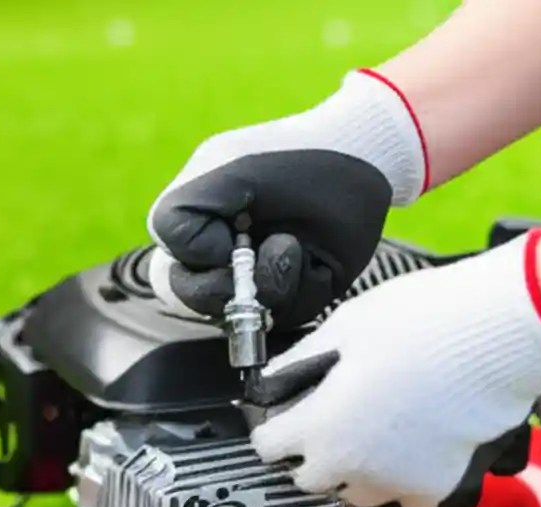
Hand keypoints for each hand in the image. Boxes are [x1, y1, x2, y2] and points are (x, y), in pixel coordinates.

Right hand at [147, 70, 427, 328]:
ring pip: (241, 313)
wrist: (369, 157)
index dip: (202, 249)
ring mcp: (253, 273)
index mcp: (197, 210)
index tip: (238, 228)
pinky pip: (286, 315)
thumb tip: (200, 263)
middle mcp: (217, 245)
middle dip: (237, 281)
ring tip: (297, 244)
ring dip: (276, 282)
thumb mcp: (235, 173)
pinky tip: (315, 259)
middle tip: (278, 246)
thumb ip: (188, 209)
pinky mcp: (291, 291)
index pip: (171, 246)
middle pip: (194, 293)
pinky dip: (305, 290)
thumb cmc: (302, 157)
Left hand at [248, 231, 540, 506]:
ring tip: (374, 432)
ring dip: (355, 471)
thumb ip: (299, 362)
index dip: (273, 427)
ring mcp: (393, 483)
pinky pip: (406, 499)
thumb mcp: (342, 327)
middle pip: (308, 477)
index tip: (283, 417)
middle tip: (330, 418)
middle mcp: (350, 467)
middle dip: (311, 452)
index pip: (268, 447)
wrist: (492, 335)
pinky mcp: (434, 487)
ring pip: (355, 493)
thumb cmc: (416, 323)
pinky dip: (403, 482)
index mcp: (318, 428)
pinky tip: (411, 449)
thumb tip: (274, 379)